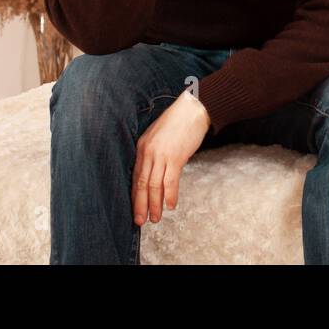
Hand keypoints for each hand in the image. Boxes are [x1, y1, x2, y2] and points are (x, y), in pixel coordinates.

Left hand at [132, 90, 210, 225]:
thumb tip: (156, 171)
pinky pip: (170, 180)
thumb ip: (154, 152)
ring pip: (154, 185)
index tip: (135, 209)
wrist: (194, 108)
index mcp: (142, 147)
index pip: (135, 176)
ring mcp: (161, 155)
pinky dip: (170, 195)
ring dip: (155, 204)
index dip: (134, 195)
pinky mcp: (176, 156)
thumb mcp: (158, 135)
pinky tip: (171, 205)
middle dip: (140, 205)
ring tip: (156, 218)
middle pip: (141, 184)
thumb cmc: (179, 120)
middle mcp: (148, 152)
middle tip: (140, 221)